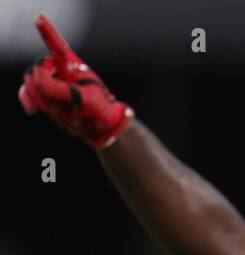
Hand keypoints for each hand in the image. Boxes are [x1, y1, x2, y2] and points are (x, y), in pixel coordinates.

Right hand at [18, 15, 132, 147]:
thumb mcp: (86, 100)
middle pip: (39, 67)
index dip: (48, 32)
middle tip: (63, 98)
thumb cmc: (100, 110)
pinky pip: (29, 93)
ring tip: (63, 109)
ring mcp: (51, 82)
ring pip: (33, 82)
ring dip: (41, 96)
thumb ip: (60, 89)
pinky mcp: (46, 95)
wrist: (100, 127)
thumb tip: (37, 82)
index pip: (58, 46)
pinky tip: (30, 109)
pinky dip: (28, 99)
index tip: (39, 19)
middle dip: (44, 81)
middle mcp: (59, 70)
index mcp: (72, 65)